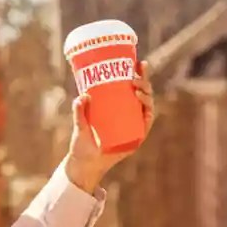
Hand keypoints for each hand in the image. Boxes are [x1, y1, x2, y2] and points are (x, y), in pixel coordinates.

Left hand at [65, 59, 156, 192]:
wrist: (85, 164)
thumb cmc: (83, 143)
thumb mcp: (80, 124)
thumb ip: (79, 110)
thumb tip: (82, 95)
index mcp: (120, 107)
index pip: (133, 87)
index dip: (139, 74)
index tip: (138, 62)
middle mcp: (130, 115)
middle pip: (143, 94)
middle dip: (144, 82)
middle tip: (135, 76)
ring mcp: (134, 126)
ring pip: (147, 107)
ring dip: (146, 96)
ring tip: (136, 89)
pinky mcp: (136, 139)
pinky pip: (145, 125)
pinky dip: (147, 115)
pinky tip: (145, 107)